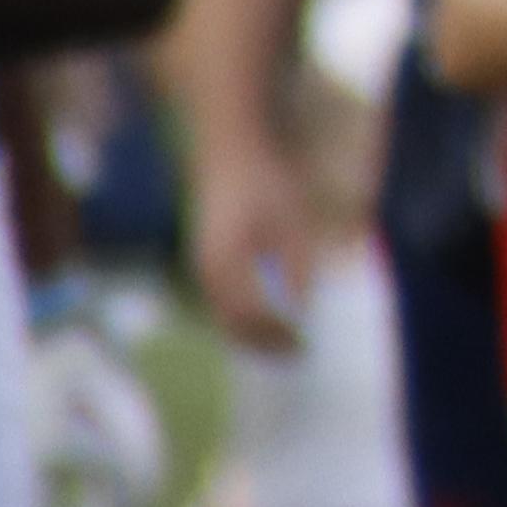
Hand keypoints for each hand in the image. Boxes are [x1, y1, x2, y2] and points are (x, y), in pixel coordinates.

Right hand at [186, 125, 325, 351]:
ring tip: (284, 345)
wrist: (229, 150)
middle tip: (296, 356)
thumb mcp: (293, 221)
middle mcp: (207, 269)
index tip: (304, 347)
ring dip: (251, 334)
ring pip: (224, 315)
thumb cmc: (266, 180)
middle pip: (233, 323)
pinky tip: (268, 319)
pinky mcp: (206, 260)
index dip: (277, 336)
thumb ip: (298, 267)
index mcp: (227, 262)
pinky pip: (221, 300)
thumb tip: (304, 310)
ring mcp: (202, 265)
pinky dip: (242, 317)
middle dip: (263, 343)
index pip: (252, 316)